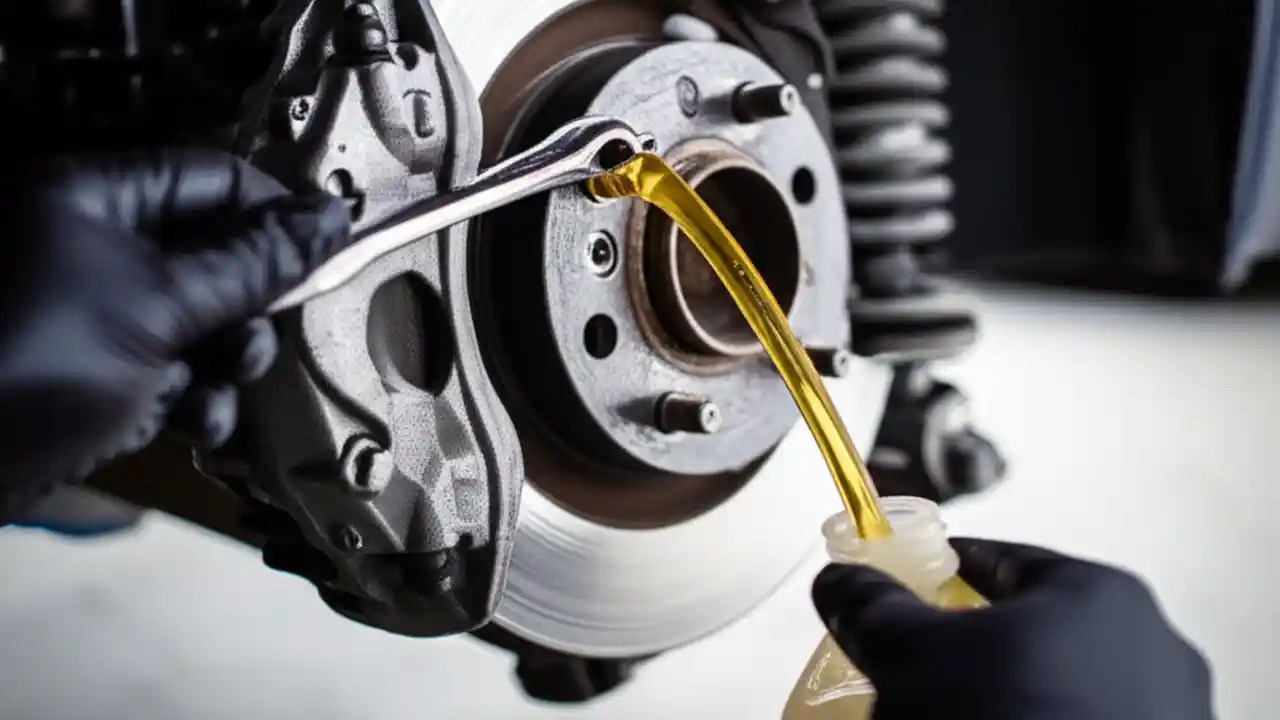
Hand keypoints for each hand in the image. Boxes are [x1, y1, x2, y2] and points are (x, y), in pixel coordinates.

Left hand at [0, 149, 350, 521]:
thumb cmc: (33, 362)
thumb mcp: (161, 303)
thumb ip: (254, 261)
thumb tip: (330, 216)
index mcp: (93, 198)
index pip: (213, 179)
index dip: (275, 213)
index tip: (325, 252)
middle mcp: (94, 246)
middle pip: (213, 256)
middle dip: (248, 308)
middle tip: (254, 341)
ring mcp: (97, 313)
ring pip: (201, 322)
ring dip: (228, 362)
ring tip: (220, 390)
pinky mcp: (99, 373)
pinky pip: (174, 370)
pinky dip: (197, 397)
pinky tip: (198, 421)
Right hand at [812, 538, 1213, 719]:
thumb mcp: (910, 657)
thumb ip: (872, 609)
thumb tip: (842, 582)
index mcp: (1100, 595)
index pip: (1003, 560)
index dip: (945, 570)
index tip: (911, 580)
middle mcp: (1152, 651)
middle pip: (1037, 631)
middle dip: (976, 648)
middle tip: (922, 665)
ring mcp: (1165, 716)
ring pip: (1062, 691)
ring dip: (1008, 698)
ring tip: (950, 716)